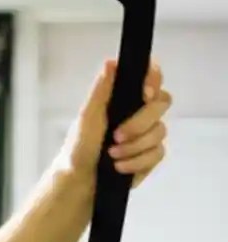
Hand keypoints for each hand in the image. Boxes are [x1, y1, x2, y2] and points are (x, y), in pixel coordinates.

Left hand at [59, 57, 171, 192]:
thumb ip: (101, 90)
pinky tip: (119, 166)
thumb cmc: (79, 146)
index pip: (151, 76)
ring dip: (134, 146)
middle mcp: (140, 111)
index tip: (144, 94)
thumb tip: (110, 62)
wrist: (80, 179)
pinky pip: (158, 153)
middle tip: (116, 136)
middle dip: (139, 123)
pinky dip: (137, 161)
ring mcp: (149, 133)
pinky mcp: (152, 154)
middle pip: (162, 103)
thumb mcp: (87, 116)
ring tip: (112, 154)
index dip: (154, 80)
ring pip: (160, 131)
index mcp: (124, 97)